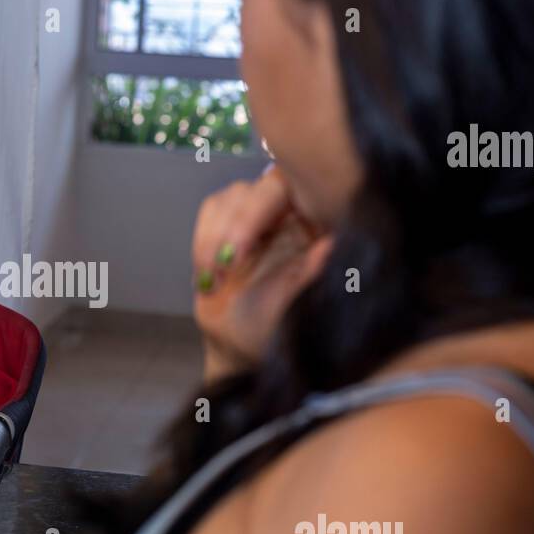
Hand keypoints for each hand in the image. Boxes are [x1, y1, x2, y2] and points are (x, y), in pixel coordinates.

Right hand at [192, 166, 333, 374]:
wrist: (241, 344)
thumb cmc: (276, 328)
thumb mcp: (296, 305)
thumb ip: (312, 273)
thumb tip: (331, 244)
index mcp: (317, 228)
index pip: (298, 192)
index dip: (264, 211)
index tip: (241, 250)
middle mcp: (290, 215)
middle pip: (260, 190)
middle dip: (238, 226)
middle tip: (227, 266)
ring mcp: (257, 217)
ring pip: (231, 198)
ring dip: (215, 237)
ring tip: (215, 278)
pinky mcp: (227, 223)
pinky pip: (210, 211)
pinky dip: (202, 241)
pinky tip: (207, 274)